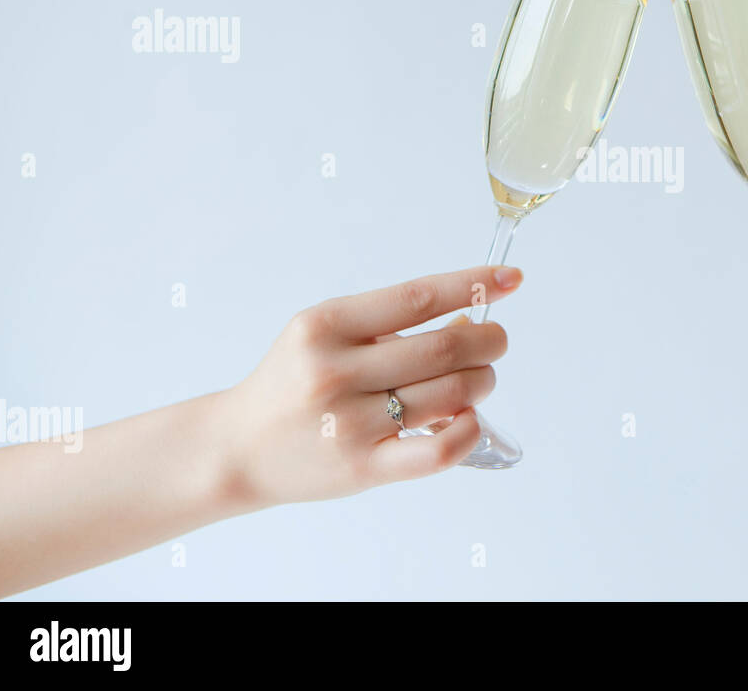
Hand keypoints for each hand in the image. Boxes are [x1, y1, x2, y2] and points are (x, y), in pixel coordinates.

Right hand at [215, 265, 520, 506]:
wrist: (236, 448)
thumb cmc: (292, 383)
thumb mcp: (324, 336)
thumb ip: (387, 327)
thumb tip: (470, 321)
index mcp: (325, 326)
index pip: (418, 297)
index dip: (473, 283)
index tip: (511, 278)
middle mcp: (335, 371)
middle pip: (444, 348)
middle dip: (488, 341)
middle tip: (496, 341)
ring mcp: (349, 423)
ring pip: (450, 394)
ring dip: (482, 382)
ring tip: (480, 379)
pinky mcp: (362, 468)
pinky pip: (437, 450)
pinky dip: (468, 430)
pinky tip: (469, 419)